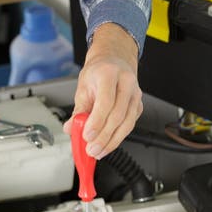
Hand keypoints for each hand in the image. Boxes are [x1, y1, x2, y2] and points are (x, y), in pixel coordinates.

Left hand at [63, 22, 141, 158]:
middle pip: (118, 115)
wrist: (113, 60)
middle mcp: (126, 82)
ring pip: (127, 123)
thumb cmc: (98, 72)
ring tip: (98, 151)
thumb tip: (71, 128)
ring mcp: (135, 94)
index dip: (97, 121)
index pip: (106, 101)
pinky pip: (130, 125)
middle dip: (104, 137)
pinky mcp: (139, 105)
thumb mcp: (83, 86)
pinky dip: (118, 137)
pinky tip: (108, 144)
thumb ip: (78, 110)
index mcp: (109, 73)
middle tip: (91, 149)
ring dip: (112, 141)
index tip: (87, 136)